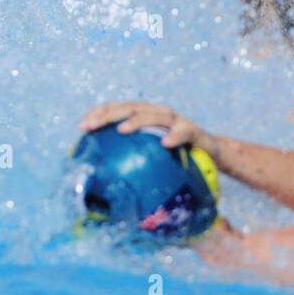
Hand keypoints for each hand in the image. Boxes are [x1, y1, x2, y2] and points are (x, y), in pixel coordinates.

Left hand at [77, 100, 215, 151]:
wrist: (212, 152)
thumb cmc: (176, 156)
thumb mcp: (152, 157)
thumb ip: (133, 161)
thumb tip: (103, 187)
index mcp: (146, 116)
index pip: (119, 108)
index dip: (100, 113)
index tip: (82, 127)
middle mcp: (159, 113)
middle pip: (132, 107)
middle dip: (110, 114)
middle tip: (91, 126)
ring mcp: (177, 120)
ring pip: (157, 114)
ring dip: (138, 120)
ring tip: (122, 129)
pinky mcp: (194, 131)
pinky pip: (185, 131)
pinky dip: (175, 135)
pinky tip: (164, 143)